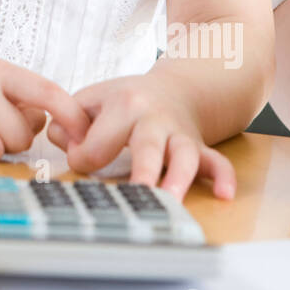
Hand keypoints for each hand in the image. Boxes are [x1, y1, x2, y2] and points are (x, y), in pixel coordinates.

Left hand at [45, 71, 236, 199]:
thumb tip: (63, 140)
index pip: (97, 145)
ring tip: (173, 200)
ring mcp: (179, 134)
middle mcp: (154, 120)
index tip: (80, 156)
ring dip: (179, 178)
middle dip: (141, 170)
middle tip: (137, 193)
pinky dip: (223, 176)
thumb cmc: (127, 99)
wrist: (176, 89)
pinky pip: (216, 161)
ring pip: (183, 156)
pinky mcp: (198, 147)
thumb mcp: (92, 97)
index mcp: (123, 105)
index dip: (82, 157)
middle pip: (146, 146)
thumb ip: (69, 118)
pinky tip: (226, 194)